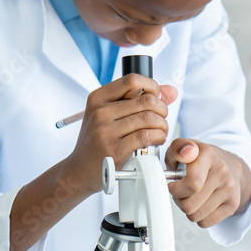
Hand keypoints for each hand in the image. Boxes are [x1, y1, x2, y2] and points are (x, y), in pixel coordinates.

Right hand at [65, 73, 177, 194]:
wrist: (79, 170)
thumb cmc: (96, 141)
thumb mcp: (109, 116)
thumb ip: (139, 99)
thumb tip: (170, 90)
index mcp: (98, 98)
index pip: (132, 80)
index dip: (152, 86)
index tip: (156, 97)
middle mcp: (100, 112)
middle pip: (145, 100)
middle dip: (162, 109)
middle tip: (161, 118)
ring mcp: (105, 130)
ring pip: (149, 118)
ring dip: (162, 125)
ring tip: (160, 131)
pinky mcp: (114, 149)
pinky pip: (146, 136)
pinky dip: (158, 137)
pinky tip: (156, 140)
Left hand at [165, 139, 246, 227]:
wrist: (228, 165)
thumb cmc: (200, 158)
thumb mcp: (183, 147)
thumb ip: (177, 148)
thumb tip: (186, 153)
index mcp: (209, 155)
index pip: (192, 184)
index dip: (176, 189)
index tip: (172, 185)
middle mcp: (222, 172)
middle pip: (190, 204)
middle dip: (179, 200)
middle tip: (181, 191)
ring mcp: (230, 189)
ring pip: (196, 216)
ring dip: (188, 209)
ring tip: (191, 196)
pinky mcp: (233, 204)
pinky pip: (205, 222)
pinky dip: (199, 216)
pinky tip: (201, 203)